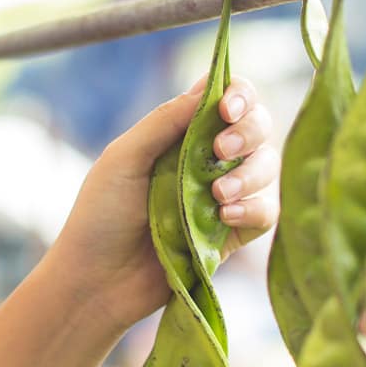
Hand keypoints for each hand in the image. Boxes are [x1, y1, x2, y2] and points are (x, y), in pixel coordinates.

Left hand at [49, 75, 278, 334]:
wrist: (98, 282)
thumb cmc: (100, 217)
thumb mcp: (123, 158)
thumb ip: (165, 121)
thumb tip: (210, 84)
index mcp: (181, 135)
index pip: (228, 101)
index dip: (240, 96)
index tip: (227, 109)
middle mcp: (208, 161)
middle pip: (259, 128)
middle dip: (250, 132)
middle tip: (221, 148)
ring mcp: (224, 197)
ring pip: (268, 168)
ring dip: (250, 174)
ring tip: (218, 196)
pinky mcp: (233, 235)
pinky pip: (267, 212)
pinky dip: (255, 208)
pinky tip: (226, 217)